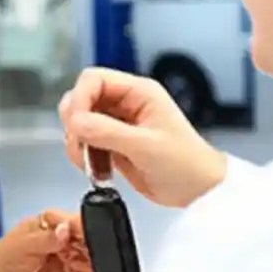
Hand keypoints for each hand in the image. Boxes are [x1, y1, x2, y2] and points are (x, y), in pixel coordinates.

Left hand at [0, 210, 94, 271]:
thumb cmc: (4, 258)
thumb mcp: (21, 245)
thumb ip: (45, 238)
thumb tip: (64, 229)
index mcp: (54, 221)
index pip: (77, 220)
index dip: (86, 228)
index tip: (89, 236)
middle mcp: (67, 236)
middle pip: (93, 236)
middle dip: (96, 245)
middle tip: (90, 254)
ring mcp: (74, 255)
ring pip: (98, 253)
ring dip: (100, 259)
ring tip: (88, 265)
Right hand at [59, 67, 226, 207]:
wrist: (197, 191)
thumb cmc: (186, 164)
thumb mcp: (146, 146)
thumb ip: (108, 131)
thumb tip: (75, 121)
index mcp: (139, 92)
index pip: (93, 79)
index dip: (80, 98)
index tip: (76, 123)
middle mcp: (125, 103)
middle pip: (81, 99)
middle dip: (76, 123)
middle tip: (83, 145)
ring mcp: (117, 124)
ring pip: (79, 122)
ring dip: (78, 143)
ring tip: (92, 162)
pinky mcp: (112, 144)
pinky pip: (84, 142)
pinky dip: (83, 155)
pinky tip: (97, 169)